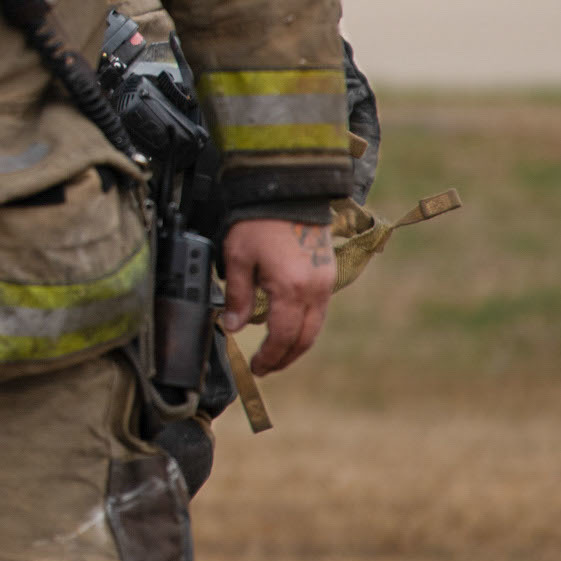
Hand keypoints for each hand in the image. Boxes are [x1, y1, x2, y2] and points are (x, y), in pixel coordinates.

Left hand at [220, 213, 336, 373]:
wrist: (288, 192)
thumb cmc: (259, 222)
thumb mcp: (237, 258)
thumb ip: (236, 295)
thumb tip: (231, 326)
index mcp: (291, 288)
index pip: (282, 336)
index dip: (269, 356)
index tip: (255, 367)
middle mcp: (315, 290)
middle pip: (304, 338)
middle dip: (285, 357)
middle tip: (265, 368)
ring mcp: (326, 282)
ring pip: (315, 327)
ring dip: (296, 345)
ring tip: (275, 354)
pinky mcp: (328, 274)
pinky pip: (319, 311)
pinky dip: (304, 326)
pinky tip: (288, 329)